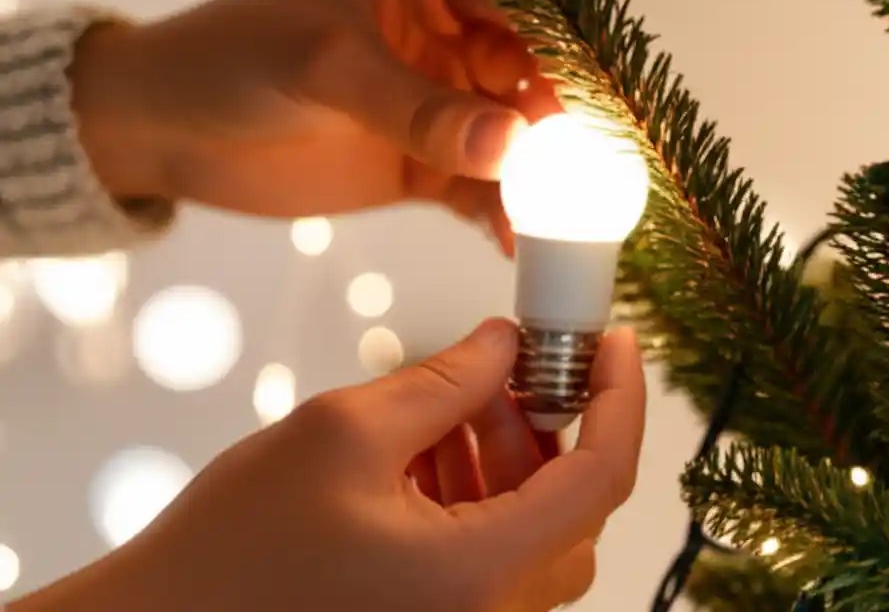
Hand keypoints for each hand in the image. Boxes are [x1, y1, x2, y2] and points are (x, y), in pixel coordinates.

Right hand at [11, 320, 644, 611]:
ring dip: (509, 460)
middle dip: (549, 428)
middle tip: (513, 369)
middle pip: (570, 508)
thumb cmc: (236, 548)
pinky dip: (478, 497)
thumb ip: (446, 382)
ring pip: (532, 531)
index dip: (620, 400)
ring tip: (451, 408)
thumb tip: (506, 344)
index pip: (601, 479)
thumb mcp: (345, 432)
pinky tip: (426, 453)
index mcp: (480, 575)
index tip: (616, 344)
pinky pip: (491, 556)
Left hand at [71, 0, 561, 252]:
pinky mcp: (432, 164)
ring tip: (565, 225)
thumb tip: (513, 144)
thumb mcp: (326, 69)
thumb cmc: (234, 60)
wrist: (167, 130)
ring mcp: (447, 102)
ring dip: (541, 181)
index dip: (561, 58)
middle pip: (532, 79)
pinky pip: (486, 189)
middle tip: (590, 180)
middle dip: (559, 129)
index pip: (519, 9)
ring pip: (517, 140)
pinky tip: (520, 245)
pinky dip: (505, 216)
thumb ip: (417, 107)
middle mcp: (455, 33)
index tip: (592, 111)